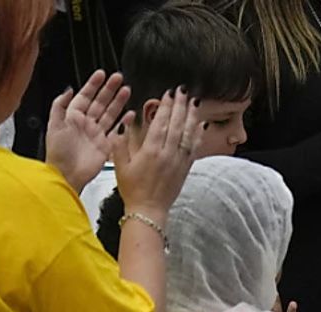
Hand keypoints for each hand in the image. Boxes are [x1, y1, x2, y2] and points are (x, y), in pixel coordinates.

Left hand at [45, 70, 130, 191]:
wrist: (68, 174)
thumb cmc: (59, 152)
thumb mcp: (54, 125)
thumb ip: (59, 106)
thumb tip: (67, 89)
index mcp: (72, 117)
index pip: (84, 96)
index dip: (93, 85)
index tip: (101, 74)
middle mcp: (85, 123)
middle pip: (100, 102)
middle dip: (109, 89)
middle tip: (119, 78)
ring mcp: (97, 133)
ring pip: (109, 113)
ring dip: (118, 101)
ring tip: (127, 90)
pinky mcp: (106, 144)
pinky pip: (117, 129)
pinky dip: (124, 121)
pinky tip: (130, 113)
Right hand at [112, 87, 201, 216]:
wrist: (148, 210)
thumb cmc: (132, 188)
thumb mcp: (120, 165)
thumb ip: (121, 143)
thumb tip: (125, 122)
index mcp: (151, 151)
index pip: (161, 123)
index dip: (166, 106)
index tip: (169, 94)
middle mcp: (168, 153)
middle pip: (177, 124)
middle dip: (180, 105)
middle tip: (183, 91)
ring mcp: (179, 160)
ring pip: (188, 133)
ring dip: (192, 116)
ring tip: (194, 102)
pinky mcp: (186, 167)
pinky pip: (194, 147)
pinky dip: (198, 134)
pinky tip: (200, 124)